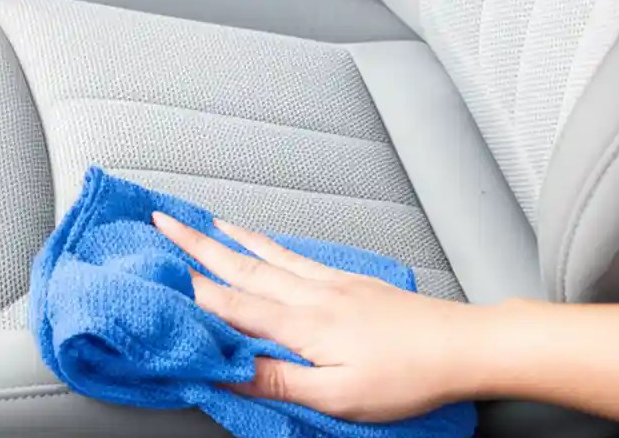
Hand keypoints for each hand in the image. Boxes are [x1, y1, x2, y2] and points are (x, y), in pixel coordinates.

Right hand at [151, 212, 487, 422]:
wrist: (462, 346)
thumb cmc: (406, 377)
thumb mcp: (337, 396)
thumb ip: (278, 380)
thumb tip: (228, 370)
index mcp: (303, 325)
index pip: (233, 304)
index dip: (191, 288)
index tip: (156, 270)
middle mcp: (312, 294)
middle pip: (242, 266)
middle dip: (197, 245)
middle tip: (164, 223)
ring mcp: (332, 283)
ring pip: (269, 254)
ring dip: (230, 237)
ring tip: (203, 222)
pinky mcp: (351, 282)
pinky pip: (298, 256)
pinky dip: (271, 243)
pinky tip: (266, 241)